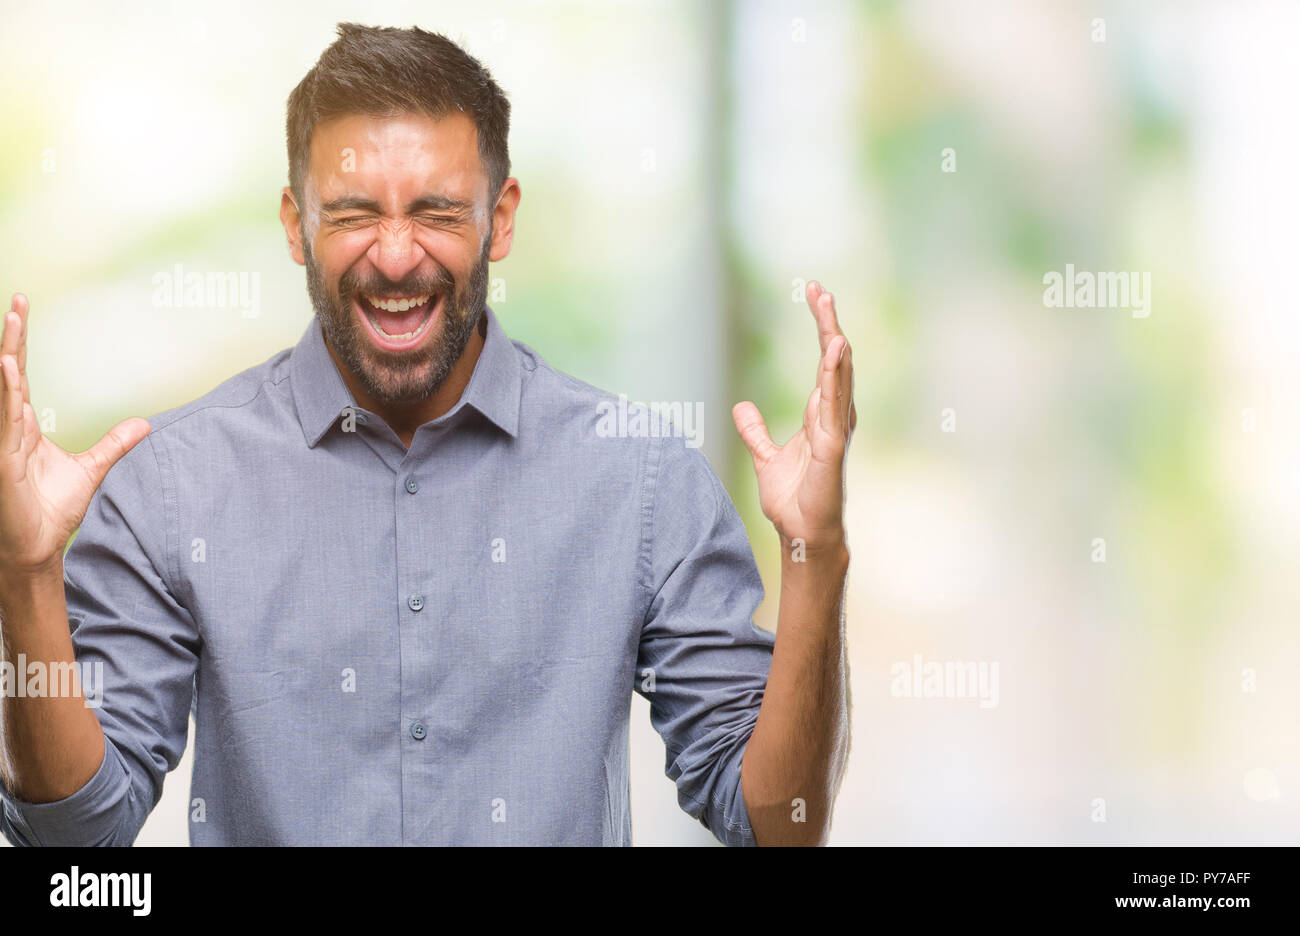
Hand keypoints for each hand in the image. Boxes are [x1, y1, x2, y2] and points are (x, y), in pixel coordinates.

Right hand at [0, 293, 150, 576]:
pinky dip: (7, 395)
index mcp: (22, 425)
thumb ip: (114, 444)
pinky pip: (4, 422)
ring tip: (10, 325)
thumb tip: (144, 424)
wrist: (38, 547)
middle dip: (11, 337)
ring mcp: (3, 443)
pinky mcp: (3, 461)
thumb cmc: (51, 510)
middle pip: (8, 373)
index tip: (20, 309)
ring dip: (6, 358)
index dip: (19, 342)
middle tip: (16, 301)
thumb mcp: (91, 469)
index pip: (20, 374)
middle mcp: (8, 427)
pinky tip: (8, 369)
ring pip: (4, 392)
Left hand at [732, 281, 854, 555]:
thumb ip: (755, 431)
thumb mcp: (765, 457)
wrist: (801, 533)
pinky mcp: (832, 447)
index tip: (815, 296)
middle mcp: (833, 417)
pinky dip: (833, 376)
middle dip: (828, 324)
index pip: (823, 363)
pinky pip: (833, 405)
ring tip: (828, 309)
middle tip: (820, 290)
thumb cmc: (793, 499)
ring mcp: (835, 431)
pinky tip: (835, 349)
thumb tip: (741, 407)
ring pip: (837, 376)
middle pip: (834, 361)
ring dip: (833, 342)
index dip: (821, 329)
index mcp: (820, 416)